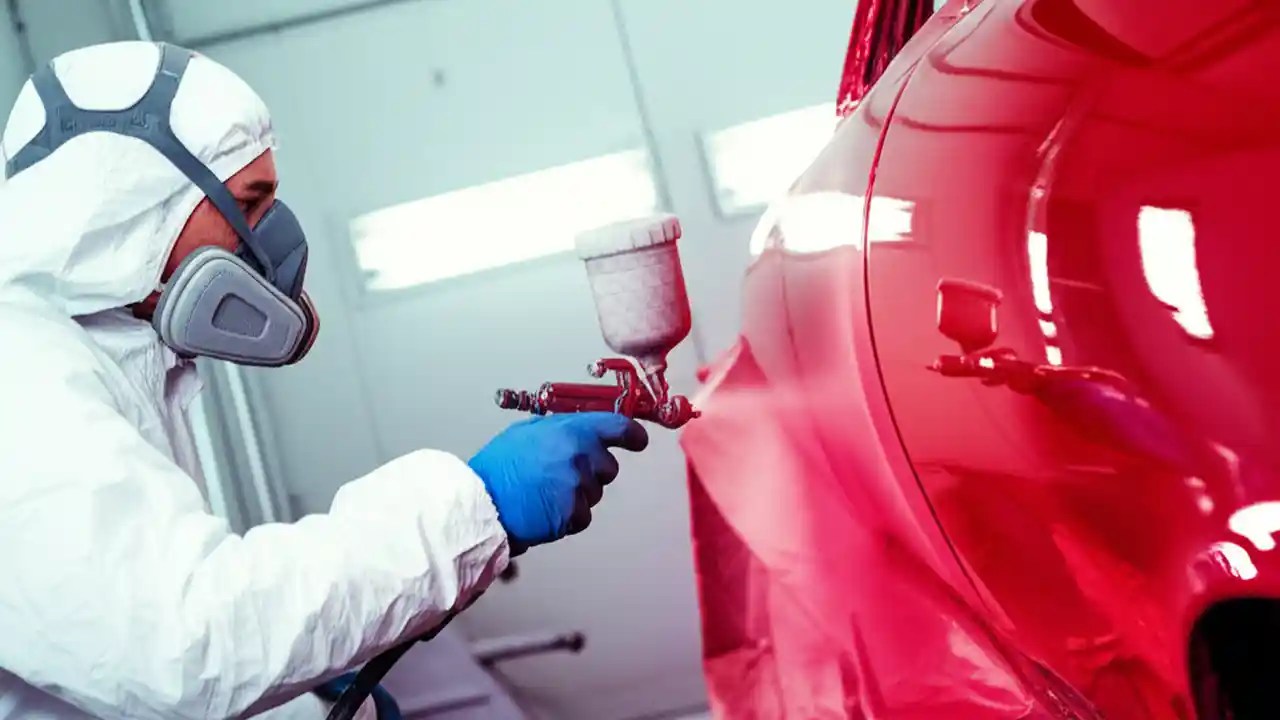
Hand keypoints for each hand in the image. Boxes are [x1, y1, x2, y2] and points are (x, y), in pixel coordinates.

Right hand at [468, 412, 648, 554]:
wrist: (482, 502)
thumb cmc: (498, 467)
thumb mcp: (526, 431)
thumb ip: (560, 429)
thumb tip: (580, 430)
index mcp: (570, 430)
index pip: (617, 427)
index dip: (632, 434)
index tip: (637, 440)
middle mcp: (580, 456)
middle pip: (608, 467)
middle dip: (592, 472)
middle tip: (559, 475)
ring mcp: (578, 486)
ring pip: (595, 493)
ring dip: (578, 495)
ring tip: (545, 493)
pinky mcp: (573, 514)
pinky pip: (583, 516)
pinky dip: (568, 516)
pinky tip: (545, 509)